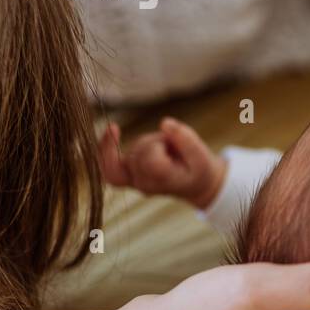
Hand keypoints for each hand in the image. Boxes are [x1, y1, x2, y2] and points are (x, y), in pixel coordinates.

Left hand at [99, 117, 226, 209]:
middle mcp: (145, 185)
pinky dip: (107, 147)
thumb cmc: (200, 170)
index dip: (158, 145)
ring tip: (165, 149)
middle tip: (173, 146)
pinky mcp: (126, 175)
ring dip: (146, 144)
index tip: (171, 144)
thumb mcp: (202, 155)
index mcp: (164, 181)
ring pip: (128, 154)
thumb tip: (164, 123)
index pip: (149, 160)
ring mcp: (134, 182)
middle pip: (137, 155)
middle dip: (154, 142)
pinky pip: (108, 166)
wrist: (197, 187)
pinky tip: (113, 129)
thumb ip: (186, 139)